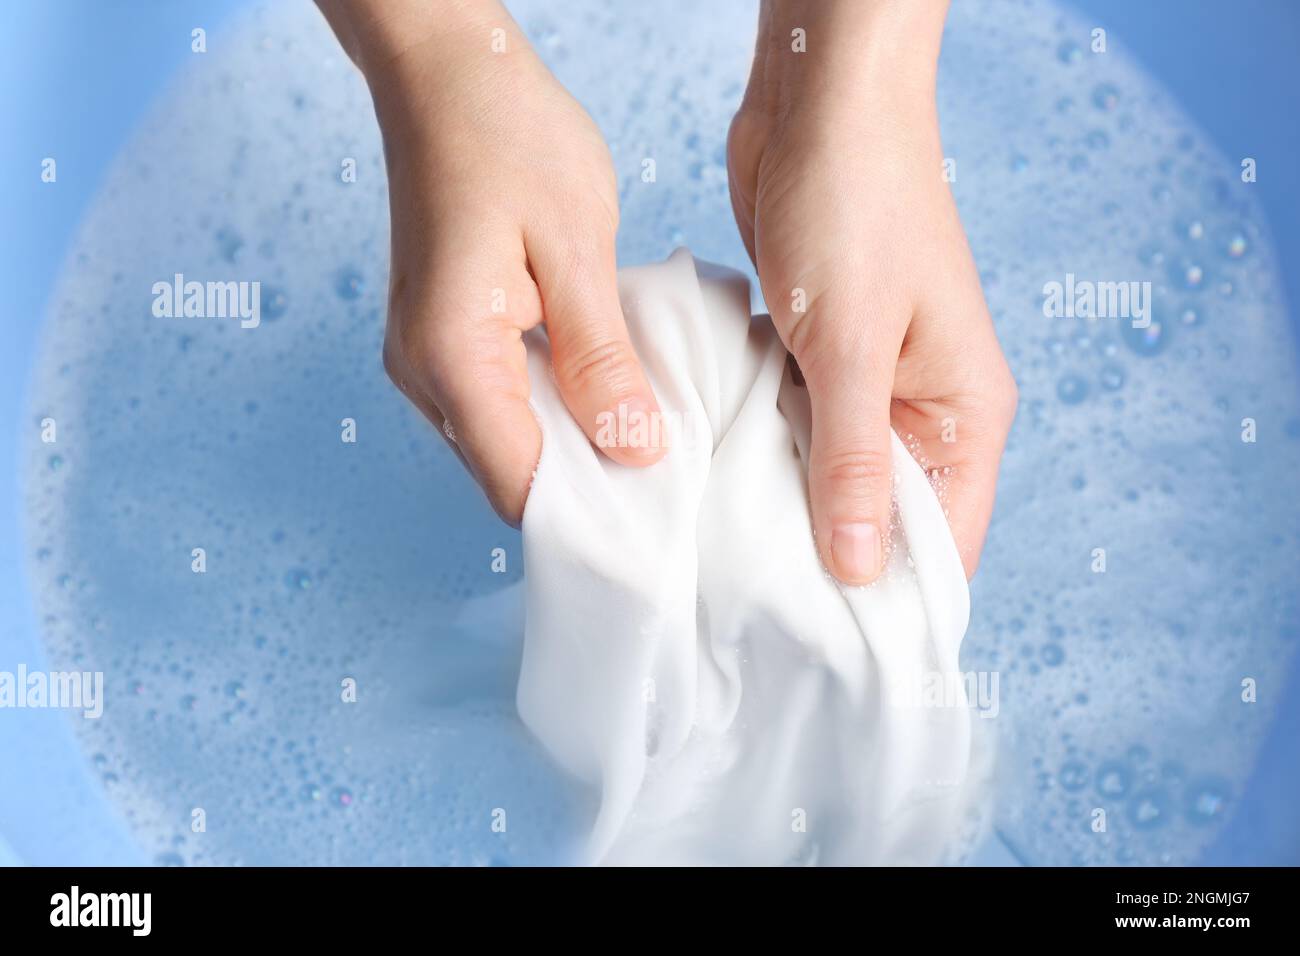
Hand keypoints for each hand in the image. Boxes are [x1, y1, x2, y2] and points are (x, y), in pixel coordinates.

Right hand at [317, 0, 663, 522]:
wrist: (446, 75)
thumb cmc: (508, 137)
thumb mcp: (576, 248)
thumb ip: (601, 360)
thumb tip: (634, 450)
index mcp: (452, 355)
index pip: (520, 485)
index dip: (589, 518)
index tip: (658, 521)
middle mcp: (423, 372)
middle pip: (510, 475)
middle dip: (587, 489)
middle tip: (668, 474)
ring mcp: (425, 358)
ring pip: (506, 443)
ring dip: (571, 447)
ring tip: (644, 427)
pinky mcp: (441, 339)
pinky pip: (500, 404)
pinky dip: (552, 410)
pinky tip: (602, 386)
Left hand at [728, 0, 1016, 583]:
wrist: (818, 102)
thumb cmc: (857, 205)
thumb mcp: (852, 345)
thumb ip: (854, 460)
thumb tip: (860, 570)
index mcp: (964, 411)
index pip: (945, 540)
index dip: (894, 597)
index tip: (831, 649)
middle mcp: (922, 405)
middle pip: (884, 515)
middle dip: (827, 557)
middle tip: (755, 610)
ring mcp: (867, 380)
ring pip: (829, 474)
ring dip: (784, 506)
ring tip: (723, 561)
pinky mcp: (817, 354)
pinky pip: (792, 428)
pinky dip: (759, 452)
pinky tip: (713, 485)